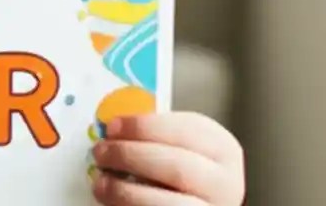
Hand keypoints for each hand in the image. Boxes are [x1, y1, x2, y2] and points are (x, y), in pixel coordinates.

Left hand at [91, 112, 244, 205]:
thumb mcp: (175, 143)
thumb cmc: (179, 166)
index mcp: (221, 148)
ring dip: (125, 192)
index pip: (185, 130)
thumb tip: (110, 130)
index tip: (112, 127)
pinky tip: (113, 203)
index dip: (144, 127)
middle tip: (100, 152)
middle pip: (176, 166)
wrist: (194, 199)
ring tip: (100, 183)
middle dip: (130, 156)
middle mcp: (224, 182)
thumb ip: (151, 135)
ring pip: (169, 204)